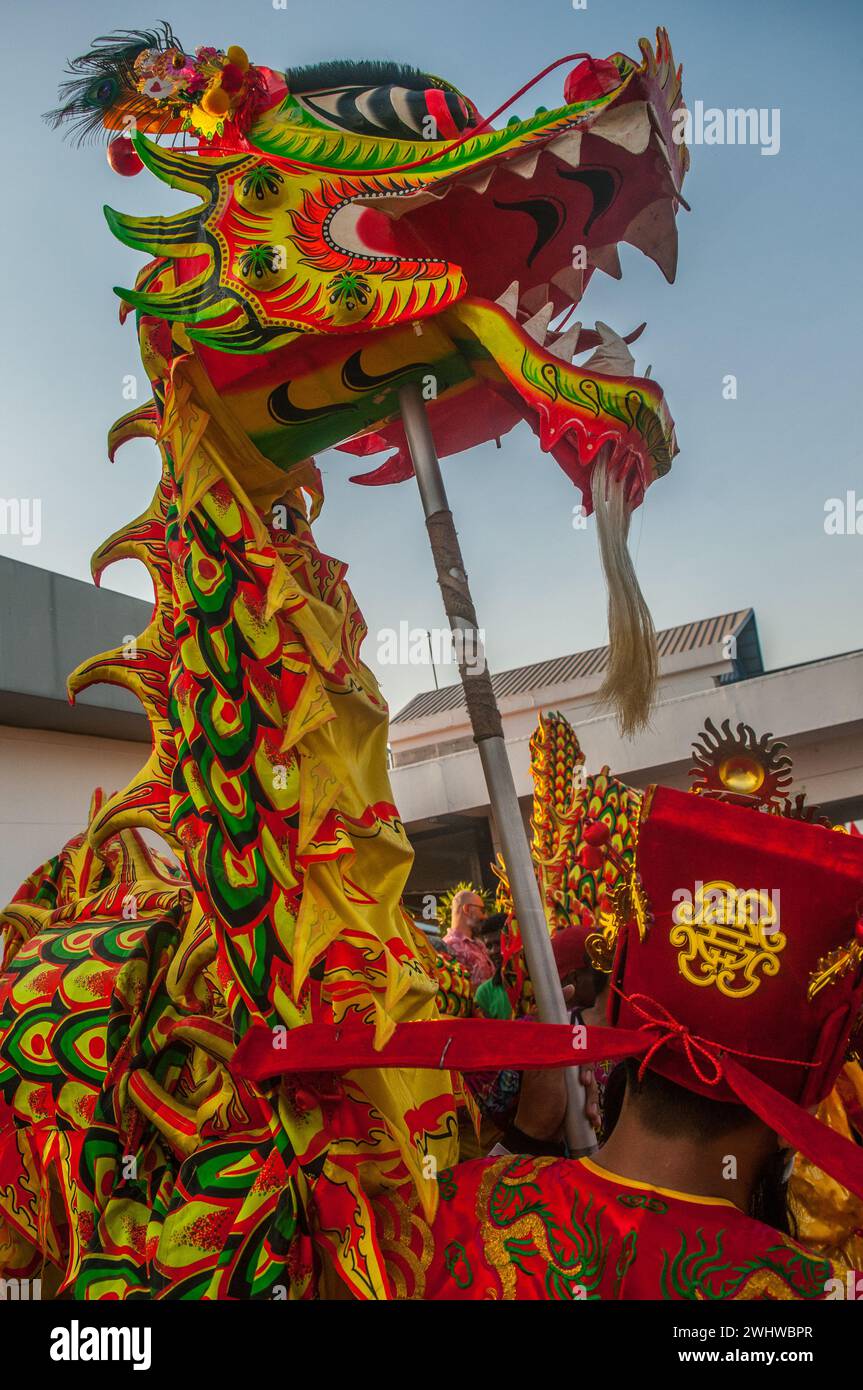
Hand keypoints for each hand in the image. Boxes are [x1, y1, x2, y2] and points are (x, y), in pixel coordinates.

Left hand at [512, 984, 599, 1141]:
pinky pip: (590, 1095)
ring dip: (591, 1095)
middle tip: (583, 1084)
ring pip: (589, 1076)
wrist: (539, 1136)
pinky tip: (592, 1119)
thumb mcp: (550, 1076)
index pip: (552, 1021)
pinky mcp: (574, 1096)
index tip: (570, 987)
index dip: (561, 1002)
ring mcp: (566, 1078)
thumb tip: (566, 1029)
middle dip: (587, 1071)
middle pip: (582, 1052)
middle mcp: (557, 1060)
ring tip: (587, 1110)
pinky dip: (592, 1107)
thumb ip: (560, 1053)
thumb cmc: (540, 1103)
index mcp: (546, 1052)